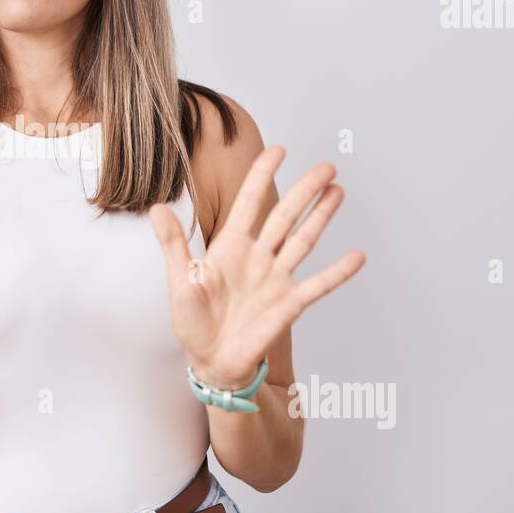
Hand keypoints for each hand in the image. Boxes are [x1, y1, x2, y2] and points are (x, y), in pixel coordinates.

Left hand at [149, 145, 364, 391]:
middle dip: (304, 190)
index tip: (278, 150)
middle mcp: (257, 258)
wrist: (210, 362)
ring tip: (338, 191)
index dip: (262, 176)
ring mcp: (275, 279)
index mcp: (230, 247)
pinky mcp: (289, 304)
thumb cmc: (193, 322)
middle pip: (285, 216)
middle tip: (325, 166)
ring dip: (321, 216)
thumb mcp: (178, 280)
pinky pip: (318, 285)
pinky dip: (338, 272)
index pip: (249, 203)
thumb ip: (173, 243)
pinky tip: (356, 256)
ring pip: (304, 240)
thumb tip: (156, 208)